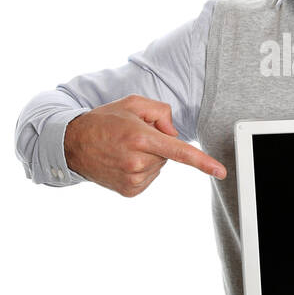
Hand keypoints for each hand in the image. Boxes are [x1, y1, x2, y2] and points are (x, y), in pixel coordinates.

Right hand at [62, 95, 225, 196]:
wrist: (73, 144)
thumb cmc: (105, 121)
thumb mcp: (133, 103)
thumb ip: (161, 111)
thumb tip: (174, 134)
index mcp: (140, 138)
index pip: (179, 151)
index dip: (203, 162)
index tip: (220, 171)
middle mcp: (137, 161)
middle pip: (167, 154)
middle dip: (157, 144)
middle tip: (132, 137)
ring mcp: (132, 179)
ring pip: (159, 167)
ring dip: (149, 157)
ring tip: (124, 149)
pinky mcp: (129, 191)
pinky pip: (149, 178)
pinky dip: (142, 169)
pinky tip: (123, 161)